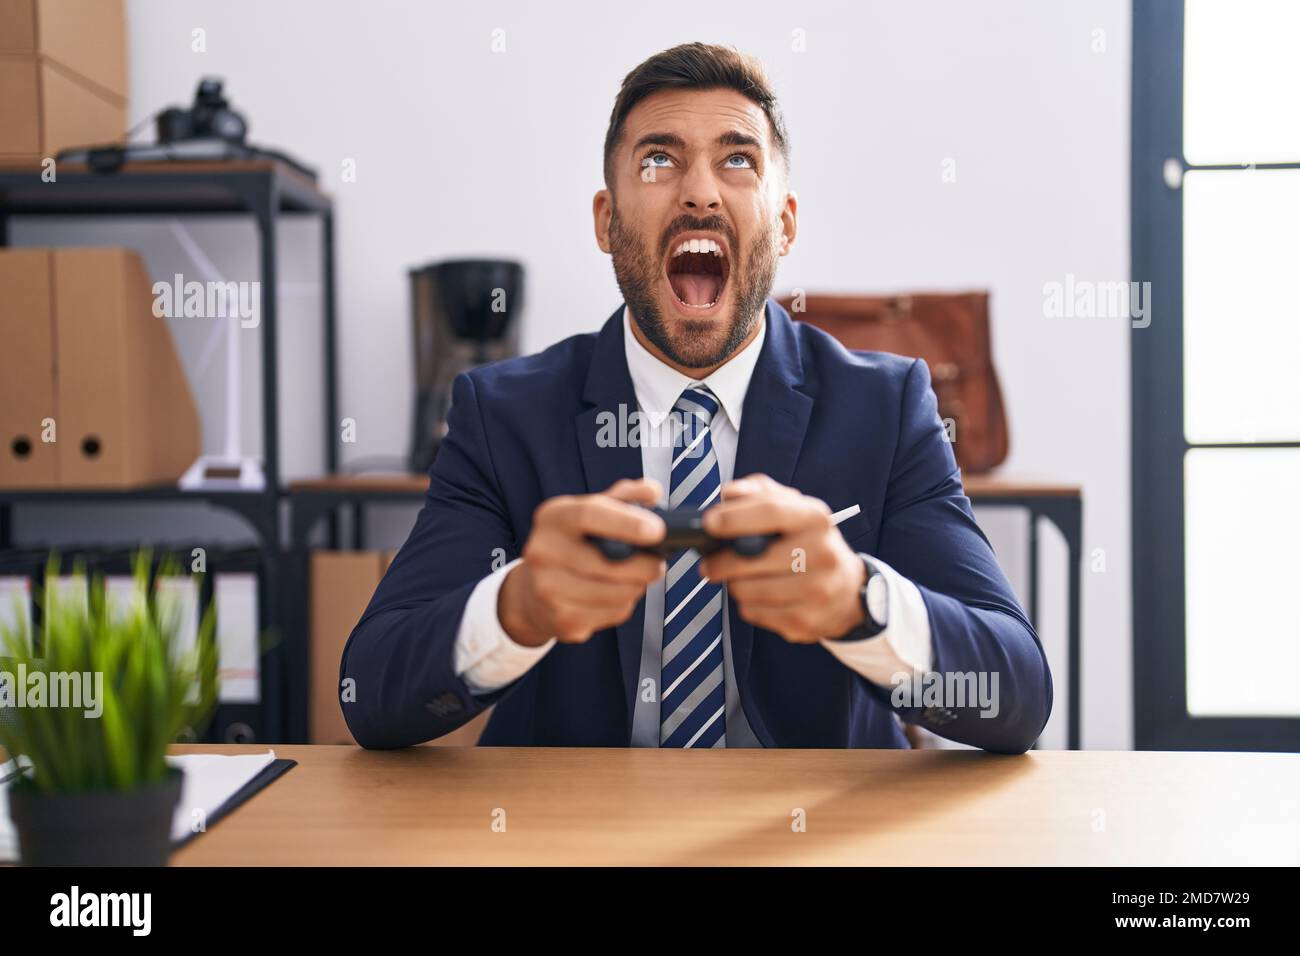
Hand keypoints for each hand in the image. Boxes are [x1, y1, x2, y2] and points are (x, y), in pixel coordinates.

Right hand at [498, 478, 666, 645]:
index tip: (657, 531)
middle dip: (644, 565)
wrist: (532, 592)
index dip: (627, 522)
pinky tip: (615, 595)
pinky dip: (624, 604)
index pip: (589, 514)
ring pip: (616, 592)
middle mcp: (543, 551)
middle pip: (608, 562)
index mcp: (553, 517)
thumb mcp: (591, 513)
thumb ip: (624, 497)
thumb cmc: (571, 546)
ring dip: (636, 586)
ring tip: (635, 578)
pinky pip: (612, 613)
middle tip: (658, 563)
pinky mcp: (562, 619)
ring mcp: (548, 588)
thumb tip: (652, 491)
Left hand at [699, 474, 865, 642]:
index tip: (709, 523)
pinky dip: (748, 604)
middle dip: (720, 562)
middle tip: (709, 564)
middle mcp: (821, 553)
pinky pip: (754, 613)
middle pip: (751, 558)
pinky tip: (759, 596)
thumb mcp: (794, 509)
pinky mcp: (805, 621)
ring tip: (741, 579)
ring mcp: (815, 590)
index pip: (770, 511)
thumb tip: (729, 494)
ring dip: (734, 585)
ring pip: (747, 590)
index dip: (734, 517)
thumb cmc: (810, 543)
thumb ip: (760, 493)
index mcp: (815, 518)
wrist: (848, 589)